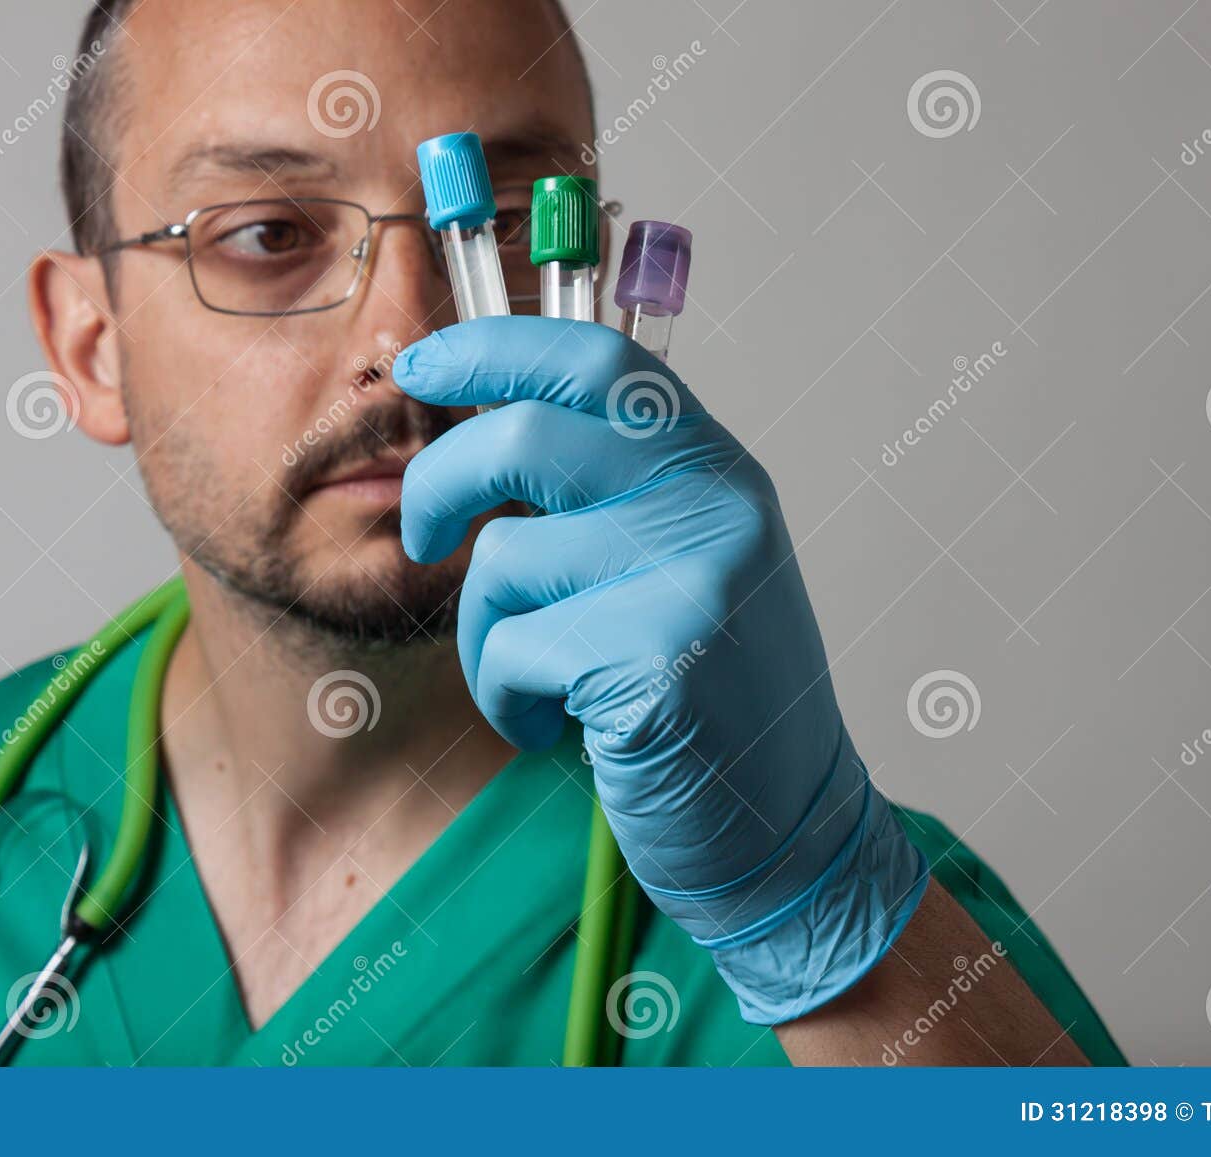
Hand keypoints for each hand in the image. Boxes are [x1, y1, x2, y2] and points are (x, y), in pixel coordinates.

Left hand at [394, 316, 927, 1022]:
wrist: (788, 829)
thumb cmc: (714, 700)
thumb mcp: (683, 565)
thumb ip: (611, 495)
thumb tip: (483, 429)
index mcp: (715, 469)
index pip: (597, 361)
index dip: (494, 348)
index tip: (422, 366)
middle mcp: (715, 506)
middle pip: (526, 436)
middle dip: (440, 483)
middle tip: (424, 536)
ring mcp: (695, 580)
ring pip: (505, 562)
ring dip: (485, 635)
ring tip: (534, 682)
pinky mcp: (661, 662)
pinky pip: (513, 652)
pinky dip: (505, 698)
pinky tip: (553, 729)